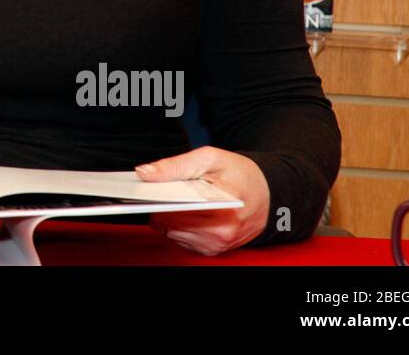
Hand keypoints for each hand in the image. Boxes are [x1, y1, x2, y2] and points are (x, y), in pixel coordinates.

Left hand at [136, 146, 270, 255]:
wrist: (268, 194)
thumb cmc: (240, 174)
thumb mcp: (210, 158)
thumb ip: (175, 165)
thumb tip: (144, 173)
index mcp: (220, 210)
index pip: (171, 210)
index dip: (153, 199)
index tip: (140, 190)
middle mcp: (218, 233)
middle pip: (166, 222)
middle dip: (159, 204)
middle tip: (159, 188)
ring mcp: (214, 245)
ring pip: (170, 232)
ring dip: (167, 215)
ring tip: (174, 197)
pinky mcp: (212, 250)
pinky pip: (180, 238)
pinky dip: (177, 224)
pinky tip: (184, 209)